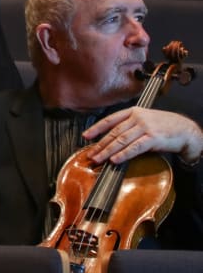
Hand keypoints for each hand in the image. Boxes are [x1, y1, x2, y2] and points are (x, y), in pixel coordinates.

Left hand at [84, 106, 202, 165]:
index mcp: (133, 112)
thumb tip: (112, 140)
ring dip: (107, 151)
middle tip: (90, 154)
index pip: (110, 120)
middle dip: (100, 144)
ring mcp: (145, 127)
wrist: (186, 130)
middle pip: (113, 132)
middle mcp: (137, 117)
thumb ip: (129, 127)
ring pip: (121, 140)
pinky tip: (115, 160)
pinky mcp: (153, 138)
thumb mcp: (145, 120)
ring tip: (98, 159)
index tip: (85, 136)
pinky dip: (123, 154)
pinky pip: (134, 148)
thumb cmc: (164, 126)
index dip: (96, 128)